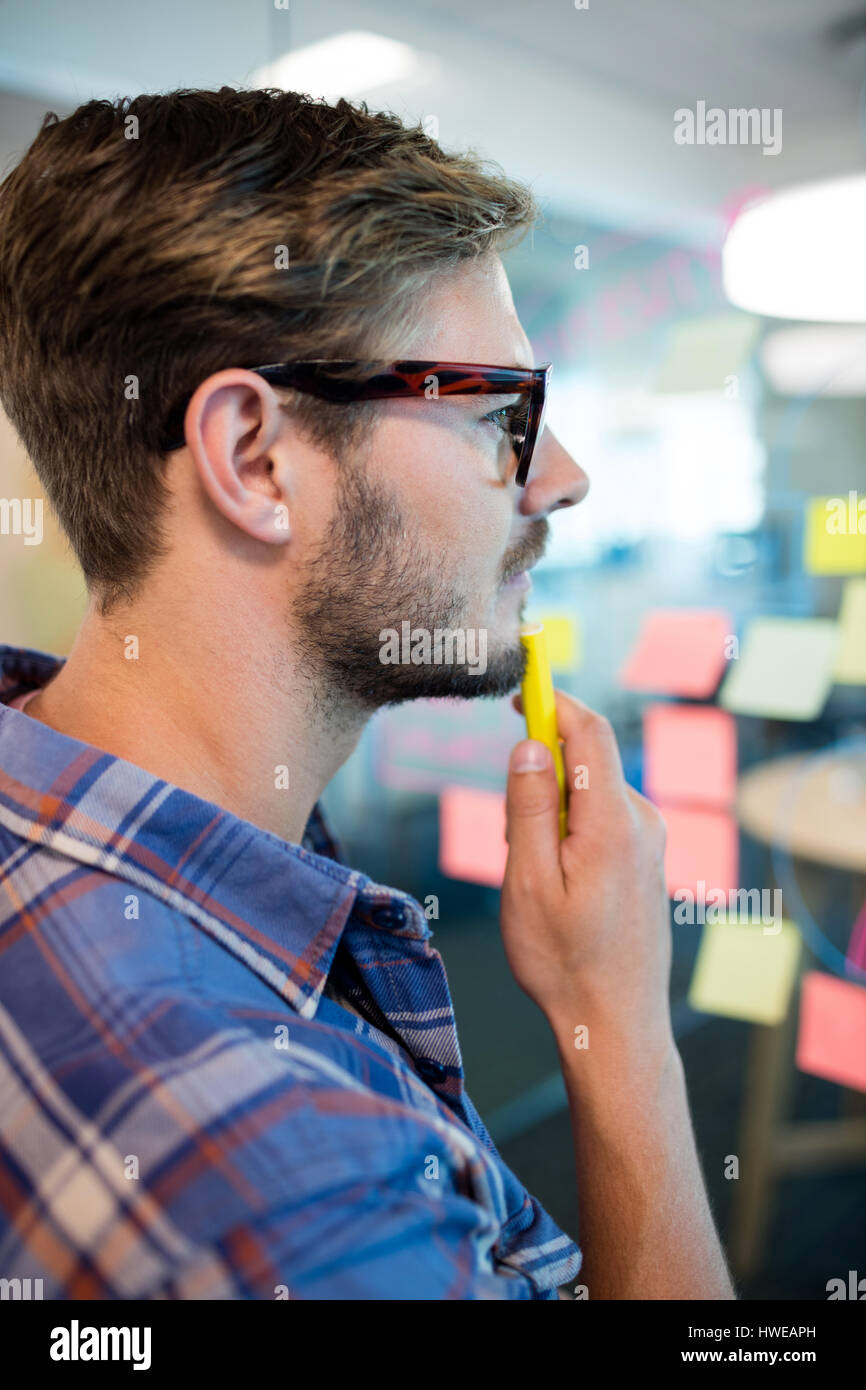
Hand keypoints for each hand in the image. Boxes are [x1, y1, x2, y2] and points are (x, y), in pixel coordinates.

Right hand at [501, 690, 673, 1064]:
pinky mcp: (646, 857)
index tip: (518, 688)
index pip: (588, 731)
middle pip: (583, 762)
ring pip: (588, 792)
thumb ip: (528, 807)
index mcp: (612, 822)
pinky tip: (555, 885)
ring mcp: (649, 840)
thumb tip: (528, 743)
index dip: (552, 700)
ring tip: (534, 879)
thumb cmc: (563, 961)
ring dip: (551, 811)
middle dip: (538, 778)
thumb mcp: (527, 882)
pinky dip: (568, 830)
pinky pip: (600, 818)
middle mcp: (642, 821)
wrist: (614, 1022)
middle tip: (511, 840)